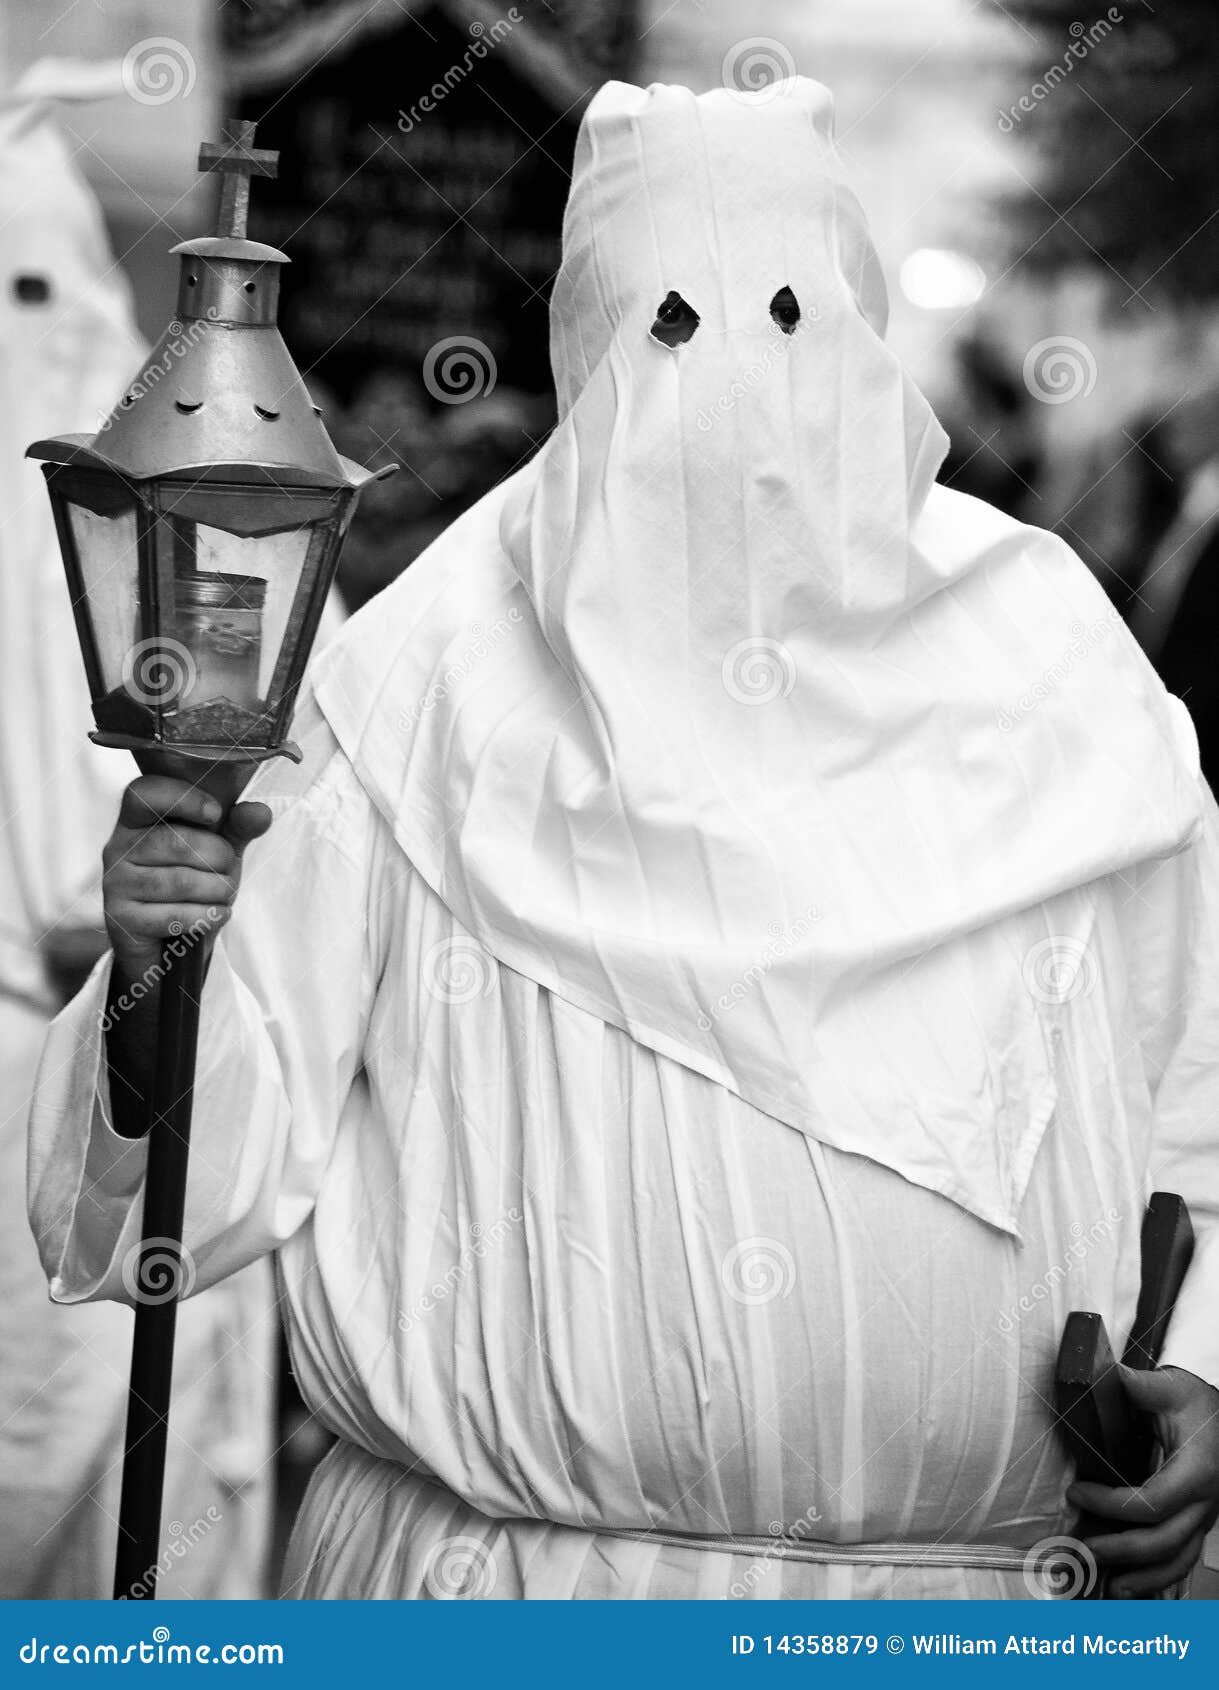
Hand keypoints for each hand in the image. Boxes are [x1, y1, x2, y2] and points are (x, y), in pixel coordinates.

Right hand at [102, 776, 272, 986]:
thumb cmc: (193, 882)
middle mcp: (118, 847)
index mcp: (137, 819)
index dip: (182, 798)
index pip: (144, 793)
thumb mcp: (219, 850)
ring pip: (179, 881)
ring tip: (224, 894)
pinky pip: (173, 915)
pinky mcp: (121, 919)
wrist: (168, 941)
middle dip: (217, 857)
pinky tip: (216, 915)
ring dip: (216, 889)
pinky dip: (206, 916)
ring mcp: (115, 883)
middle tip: (228, 869)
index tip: (215, 814)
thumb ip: (237, 828)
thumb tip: (260, 812)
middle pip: (173, 842)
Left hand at [1068, 1364, 1218, 1597]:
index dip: (1111, 1504)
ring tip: (1109, 1586)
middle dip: (1121, 1549)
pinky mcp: (1198, 1524)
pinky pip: (1182, 1559)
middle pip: (1164, 1541)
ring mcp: (1204, 1517)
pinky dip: (1159, 1579)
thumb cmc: (1199, 1403)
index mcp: (1196, 1472)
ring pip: (1177, 1560)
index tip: (1077, 1492)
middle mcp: (1204, 1502)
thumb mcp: (1171, 1388)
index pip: (1152, 1502)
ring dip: (1143, 1578)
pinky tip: (1132, 1587)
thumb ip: (1139, 1386)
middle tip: (1083, 1546)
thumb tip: (1106, 1375)